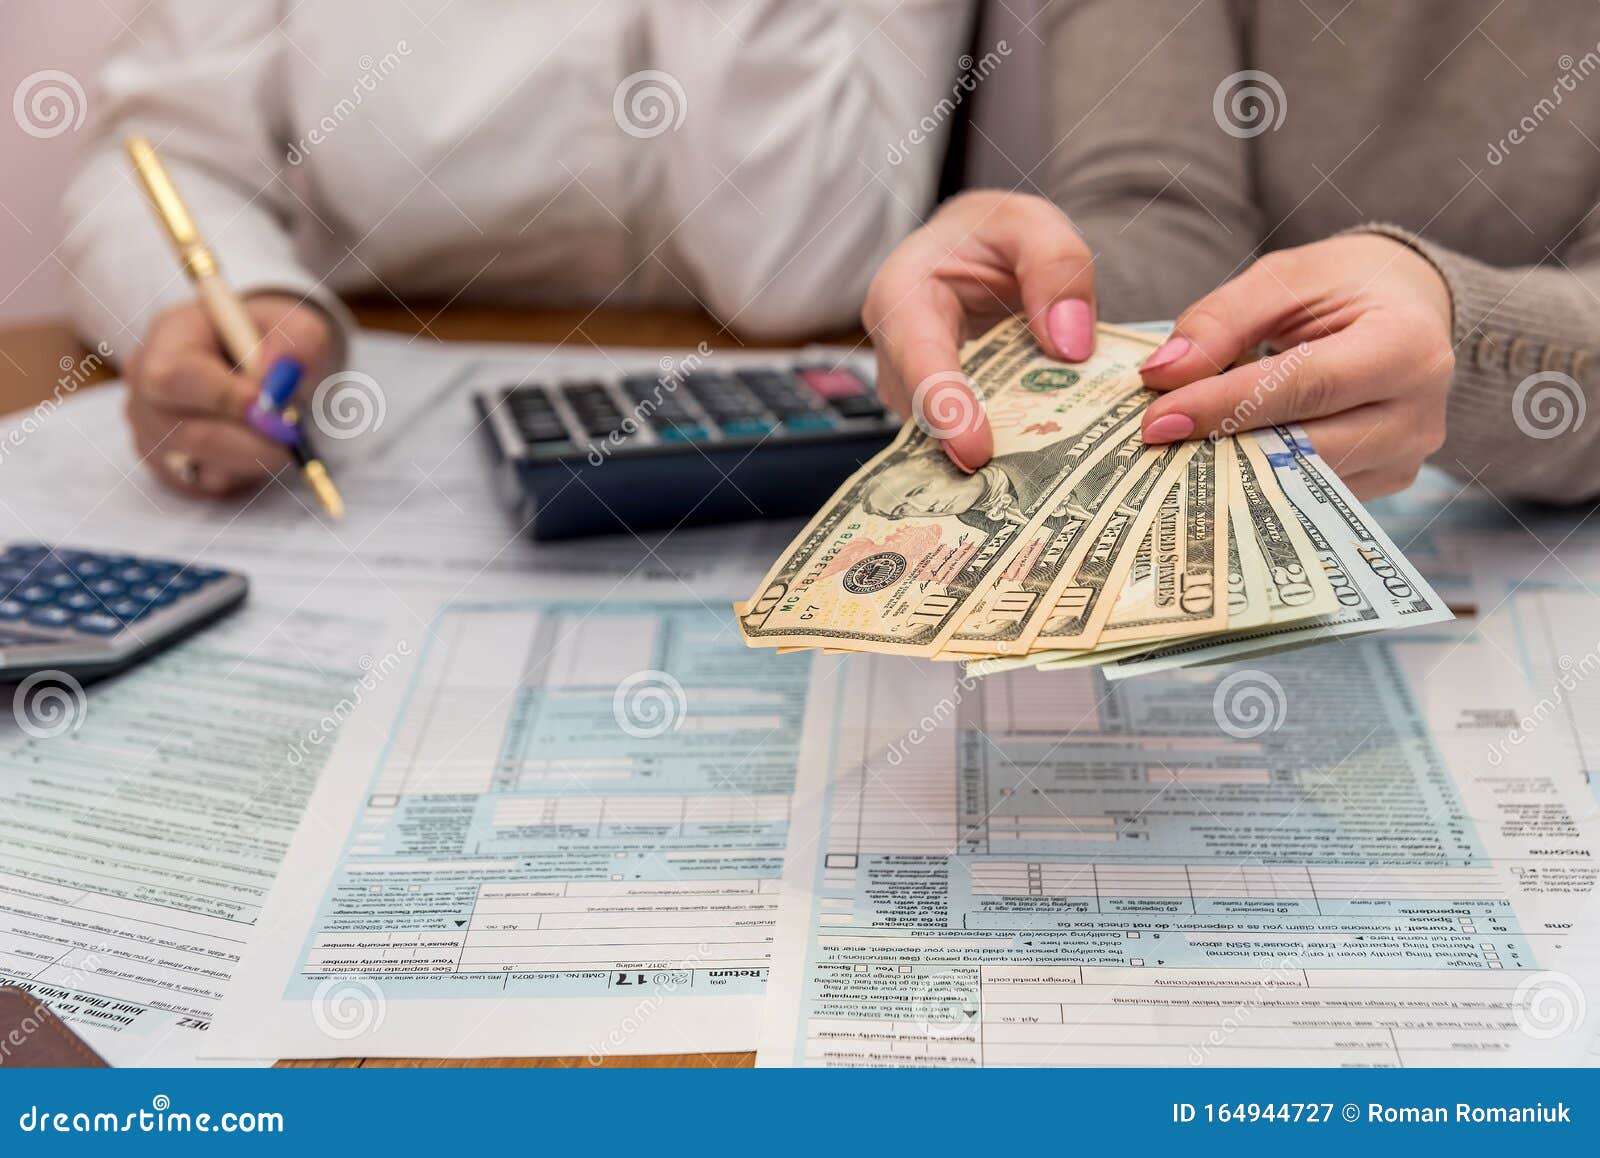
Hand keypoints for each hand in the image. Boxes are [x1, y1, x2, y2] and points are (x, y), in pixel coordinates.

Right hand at [123, 294, 333, 496]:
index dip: (227, 400)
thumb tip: (278, 382)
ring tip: (275, 431)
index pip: (176, 377)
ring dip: (254, 458)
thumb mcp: (299, 326)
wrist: (262, 361)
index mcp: (169, 336)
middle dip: (253, 442)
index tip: (276, 409)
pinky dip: (242, 473)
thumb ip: (297, 345)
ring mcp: (149, 429)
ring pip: (202, 466)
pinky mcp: (164, 466)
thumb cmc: (275, 339)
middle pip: (188, 433)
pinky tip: (253, 445)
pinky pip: (206, 486)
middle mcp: (145, 385)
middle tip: (293, 434)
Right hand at [863, 191, 1096, 471]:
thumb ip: (1056, 266)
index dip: (946, 408)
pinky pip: (958, 442)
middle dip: (967, 452)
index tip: (977, 452)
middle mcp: (894, 350)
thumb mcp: (1033, 223)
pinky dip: (997, 455)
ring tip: (1037, 489)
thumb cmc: (996, 234)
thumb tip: (1068, 344)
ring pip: (938, 438)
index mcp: (903, 293)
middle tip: (1023, 491)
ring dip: (986, 460)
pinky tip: (1039, 476)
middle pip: (924, 414)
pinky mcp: (932, 414)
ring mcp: (909, 389)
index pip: (919, 357)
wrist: (975, 248)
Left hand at [1137, 234, 1454, 497]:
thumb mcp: (1283, 278)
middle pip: (1304, 446)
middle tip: (1149, 445)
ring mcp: (1404, 457)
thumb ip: (1221, 321)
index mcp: (1407, 345)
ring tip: (1170, 455)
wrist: (1409, 308)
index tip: (1158, 419)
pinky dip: (1255, 481)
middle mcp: (1418, 413)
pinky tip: (1209, 465)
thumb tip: (1161, 375)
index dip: (1227, 405)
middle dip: (1219, 446)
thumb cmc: (1343, 287)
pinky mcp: (1385, 483)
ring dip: (1230, 471)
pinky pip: (1307, 492)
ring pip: (1301, 481)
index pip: (1306, 385)